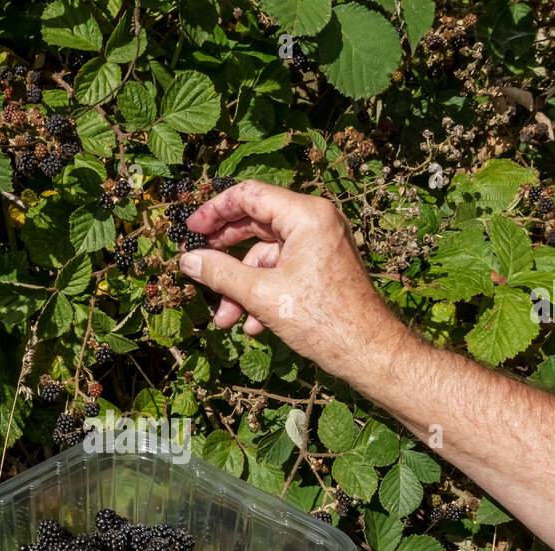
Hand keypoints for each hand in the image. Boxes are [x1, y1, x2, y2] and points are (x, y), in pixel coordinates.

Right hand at [179, 180, 409, 377]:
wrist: (367, 351)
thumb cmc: (321, 319)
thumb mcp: (260, 295)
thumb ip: (219, 273)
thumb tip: (187, 261)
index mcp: (306, 215)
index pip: (249, 195)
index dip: (215, 211)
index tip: (191, 230)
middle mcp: (316, 222)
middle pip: (256, 225)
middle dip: (225, 256)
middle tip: (197, 266)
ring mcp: (321, 245)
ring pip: (267, 256)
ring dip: (242, 287)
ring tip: (225, 319)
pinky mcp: (322, 268)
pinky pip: (283, 271)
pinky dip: (264, 294)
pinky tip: (252, 325)